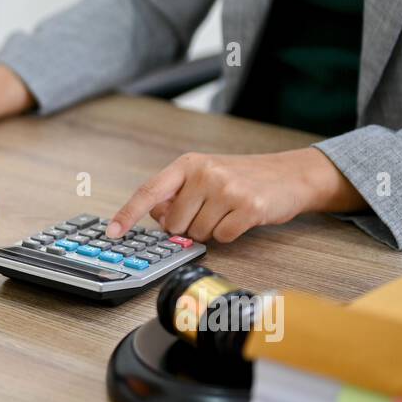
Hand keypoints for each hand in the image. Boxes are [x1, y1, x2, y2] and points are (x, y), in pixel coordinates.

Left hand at [106, 148, 365, 242]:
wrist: (289, 175)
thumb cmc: (242, 177)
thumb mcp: (205, 176)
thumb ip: (177, 194)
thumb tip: (157, 217)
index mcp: (188, 164)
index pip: (150, 191)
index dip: (128, 213)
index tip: (113, 231)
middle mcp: (205, 173)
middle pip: (174, 223)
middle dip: (188, 226)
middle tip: (209, 212)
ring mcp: (227, 189)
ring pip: (198, 233)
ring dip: (211, 230)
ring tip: (228, 211)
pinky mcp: (248, 207)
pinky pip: (223, 237)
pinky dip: (230, 234)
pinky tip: (241, 218)